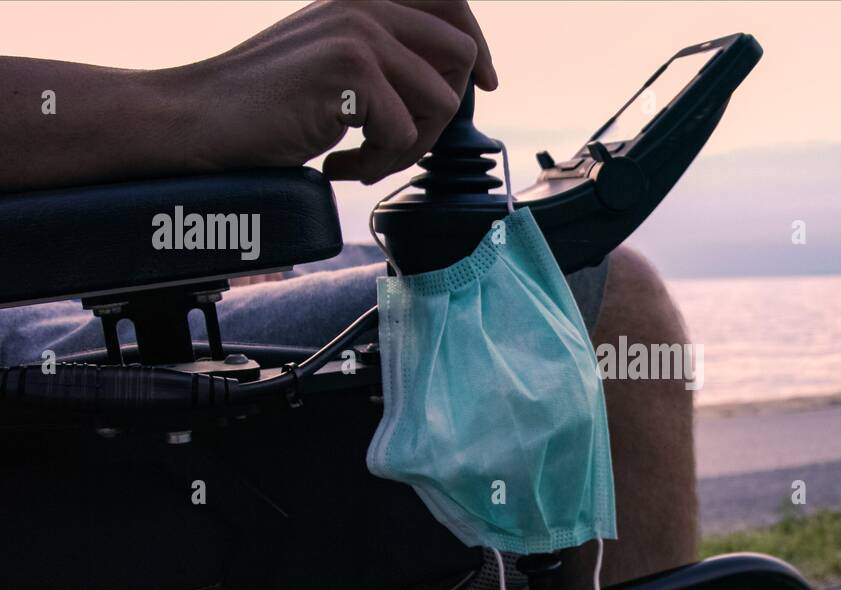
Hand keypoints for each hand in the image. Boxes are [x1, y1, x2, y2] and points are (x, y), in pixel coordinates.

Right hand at [171, 0, 496, 183]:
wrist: (196, 120)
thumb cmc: (263, 105)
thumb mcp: (333, 61)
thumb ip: (384, 56)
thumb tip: (455, 80)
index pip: (451, 3)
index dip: (479, 46)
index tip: (488, 84)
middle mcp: (365, 3)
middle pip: (460, 56)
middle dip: (441, 114)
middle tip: (399, 145)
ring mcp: (358, 32)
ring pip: (439, 102)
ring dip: (409, 147)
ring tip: (362, 160)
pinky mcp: (349, 70)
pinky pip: (404, 134)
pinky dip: (377, 164)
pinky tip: (335, 166)